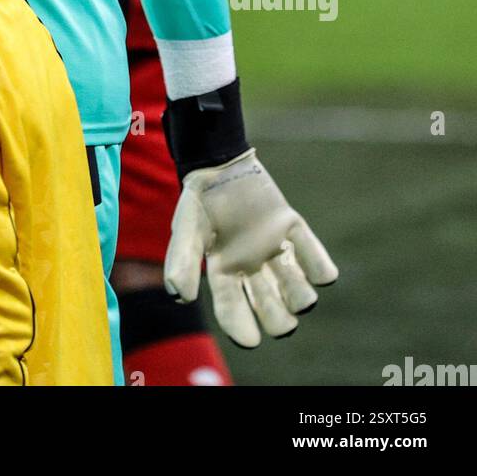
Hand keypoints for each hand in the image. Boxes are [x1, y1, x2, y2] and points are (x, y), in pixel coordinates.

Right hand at [163, 148, 337, 346]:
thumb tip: (180, 298)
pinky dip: (320, 270)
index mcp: (223, 273)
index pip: (233, 312)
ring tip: (299, 293)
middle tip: (282, 319)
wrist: (220, 161)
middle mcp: (251, 268)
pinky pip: (317, 261)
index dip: (242, 330)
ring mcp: (273, 250)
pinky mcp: (291, 229)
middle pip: (273, 312)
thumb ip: (182, 261)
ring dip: (301, 298)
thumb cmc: (200, 199)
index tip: (251, 339)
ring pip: (298, 292)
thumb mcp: (186, 229)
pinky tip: (316, 271)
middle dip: (279, 320)